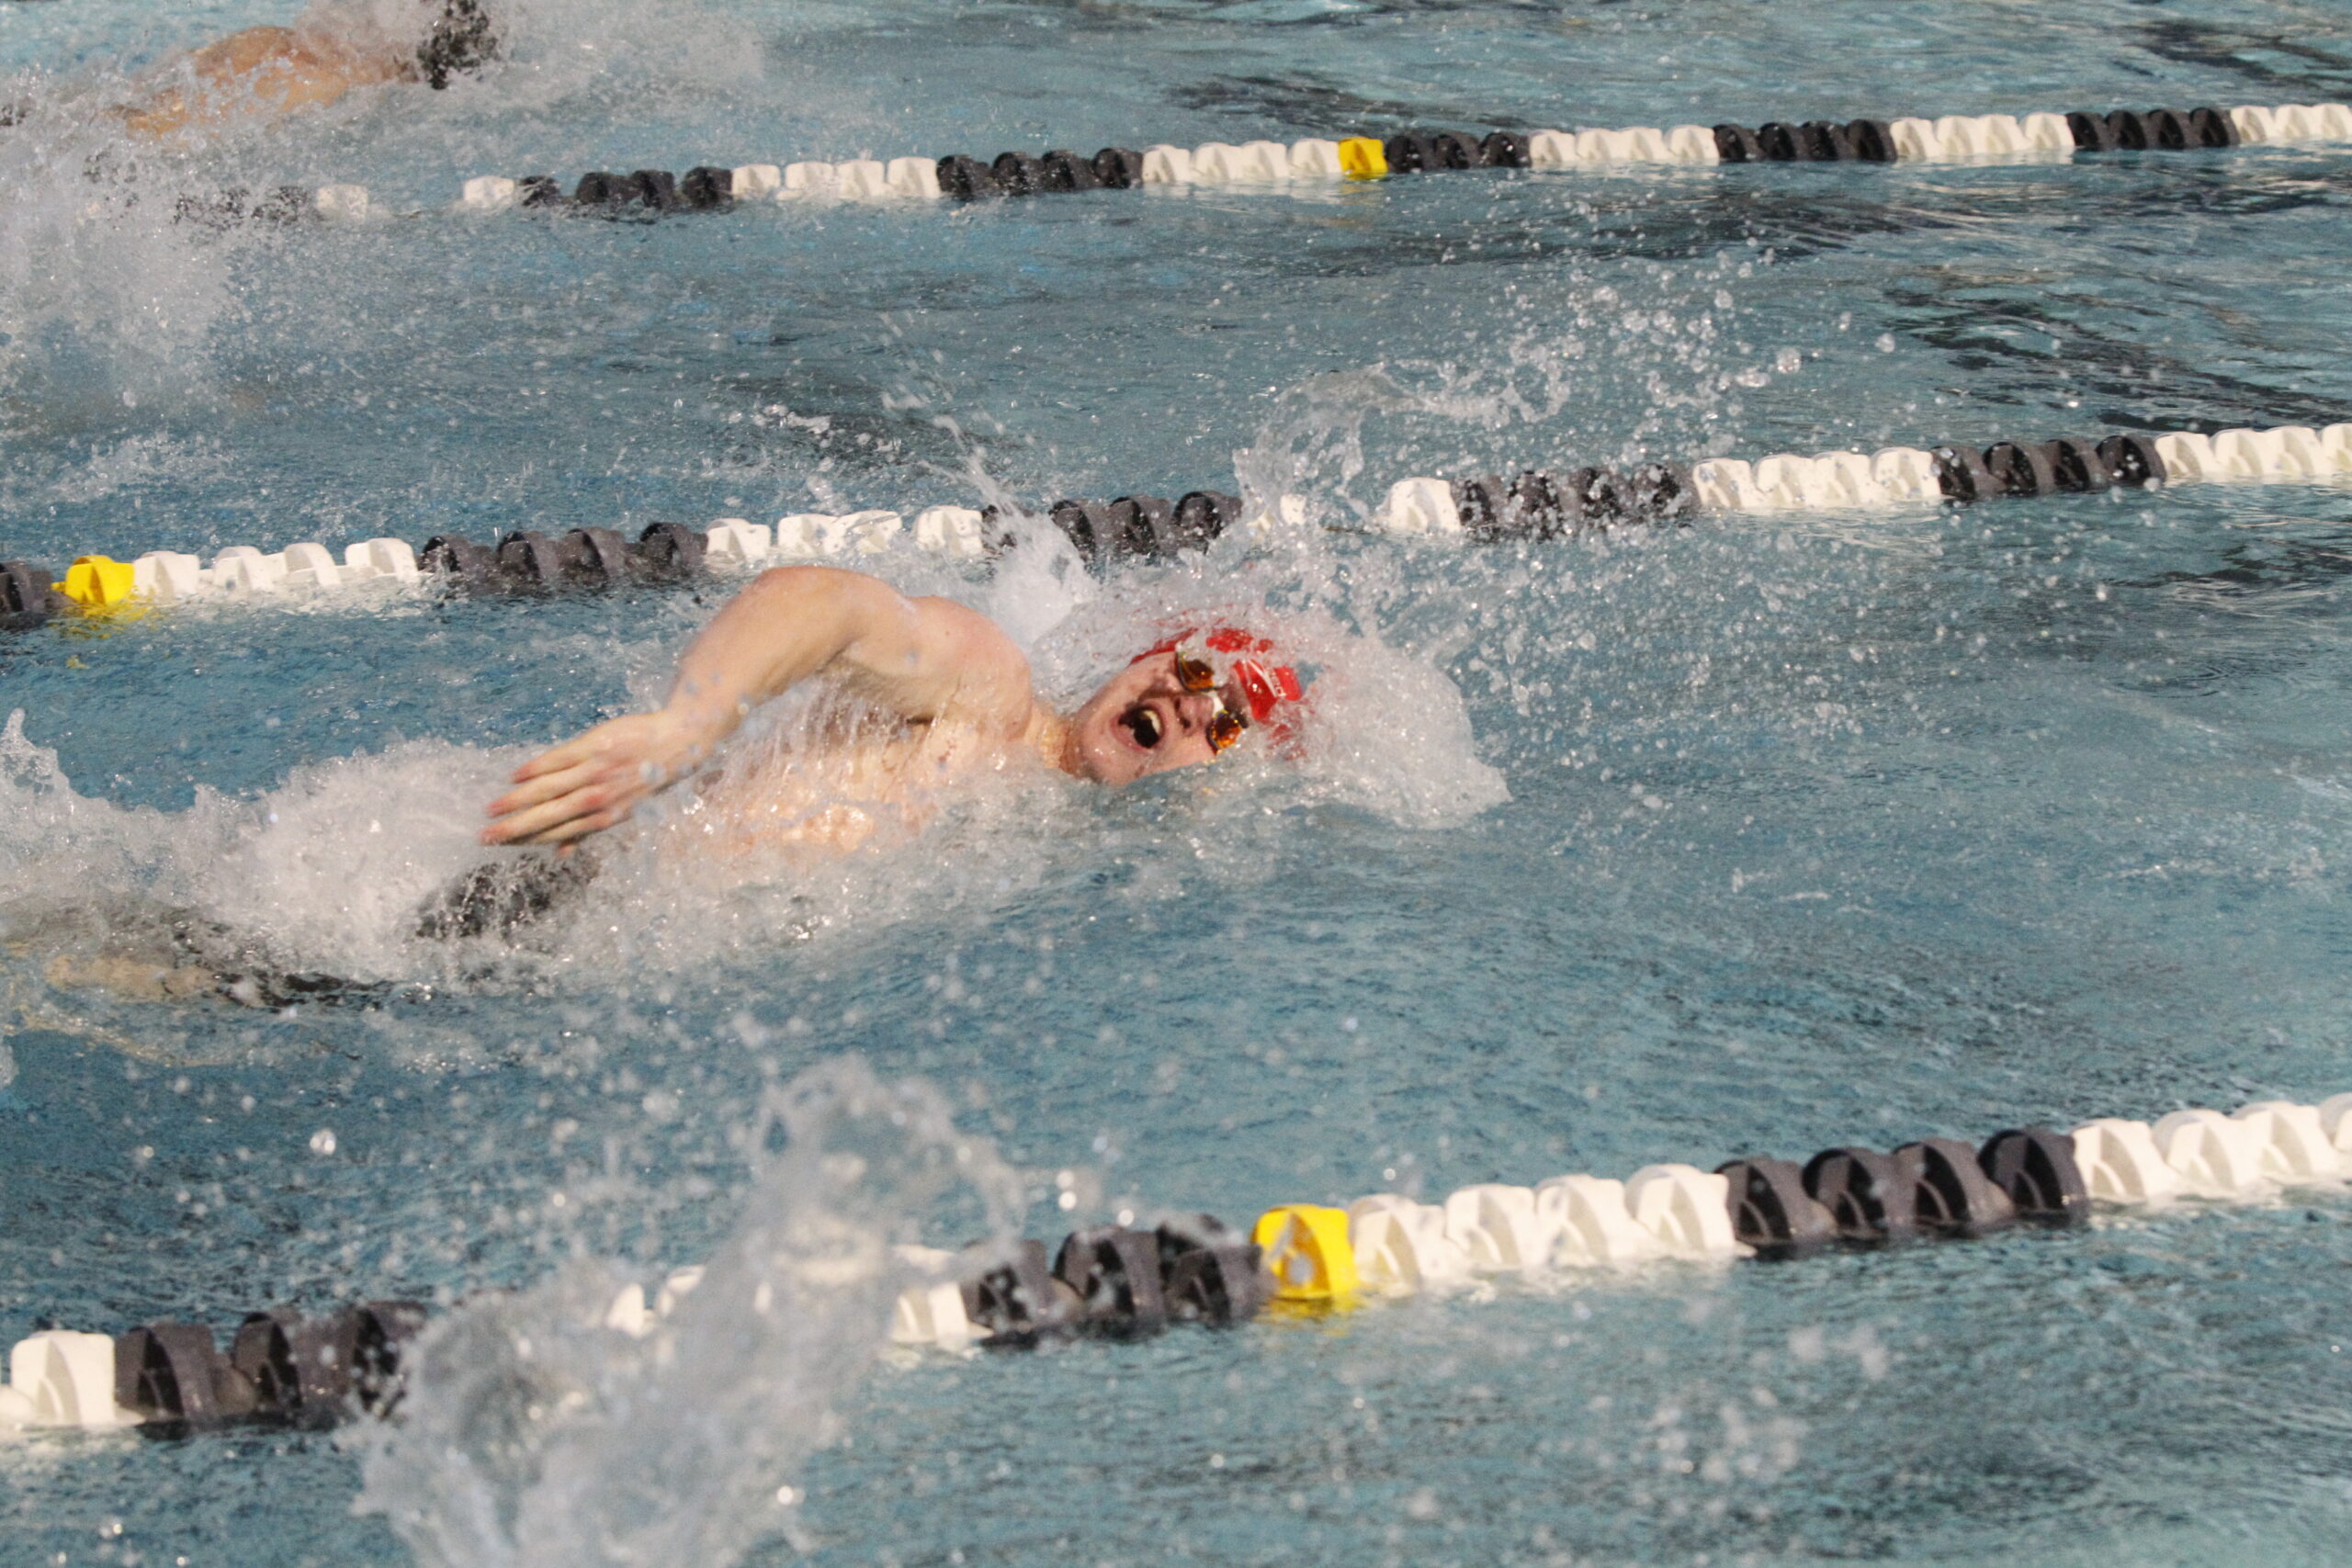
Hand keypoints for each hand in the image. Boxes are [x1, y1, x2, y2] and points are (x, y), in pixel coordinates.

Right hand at [482, 710, 708, 846]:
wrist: (679, 740)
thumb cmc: (647, 777)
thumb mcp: (623, 810)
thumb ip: (588, 831)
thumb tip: (560, 855)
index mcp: (605, 817)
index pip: (557, 832)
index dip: (527, 840)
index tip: (501, 845)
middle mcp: (599, 798)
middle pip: (548, 816)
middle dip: (515, 829)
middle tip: (485, 836)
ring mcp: (596, 771)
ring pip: (549, 789)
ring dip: (518, 801)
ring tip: (492, 808)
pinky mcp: (595, 746)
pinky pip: (559, 759)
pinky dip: (536, 768)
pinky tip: (515, 776)